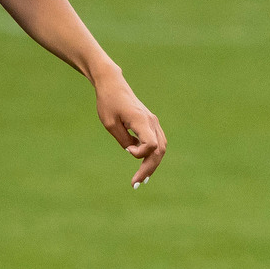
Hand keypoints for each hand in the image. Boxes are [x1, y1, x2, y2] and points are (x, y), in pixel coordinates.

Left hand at [96, 72, 166, 187]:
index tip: (127, 150)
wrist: (113, 84)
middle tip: (135, 184)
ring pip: (161, 148)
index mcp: (141, 120)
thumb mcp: (110, 124)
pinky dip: (152, 156)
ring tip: (141, 180)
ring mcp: (153, 122)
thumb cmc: (108, 102)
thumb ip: (123, 140)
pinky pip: (157, 143)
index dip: (141, 153)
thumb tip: (133, 153)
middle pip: (159, 150)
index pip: (152, 144)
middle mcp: (151, 121)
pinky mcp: (150, 123)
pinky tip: (144, 168)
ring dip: (152, 164)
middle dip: (148, 169)